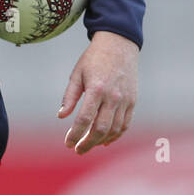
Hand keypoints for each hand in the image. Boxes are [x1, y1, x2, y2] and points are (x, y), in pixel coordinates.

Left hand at [57, 31, 137, 154]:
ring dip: (100, 141)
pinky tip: (105, 141)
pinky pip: (125, 124)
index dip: (75, 134)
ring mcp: (125, 100)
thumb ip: (70, 96)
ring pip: (114, 129)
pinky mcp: (132, 101)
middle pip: (100, 129)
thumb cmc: (94, 58)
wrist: (119, 44)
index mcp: (96, 89)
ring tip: (88, 145)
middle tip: (78, 150)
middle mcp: (113, 97)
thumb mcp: (77, 74)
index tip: (68, 144)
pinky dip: (116, 135)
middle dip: (88, 143)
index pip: (84, 119)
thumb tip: (61, 116)